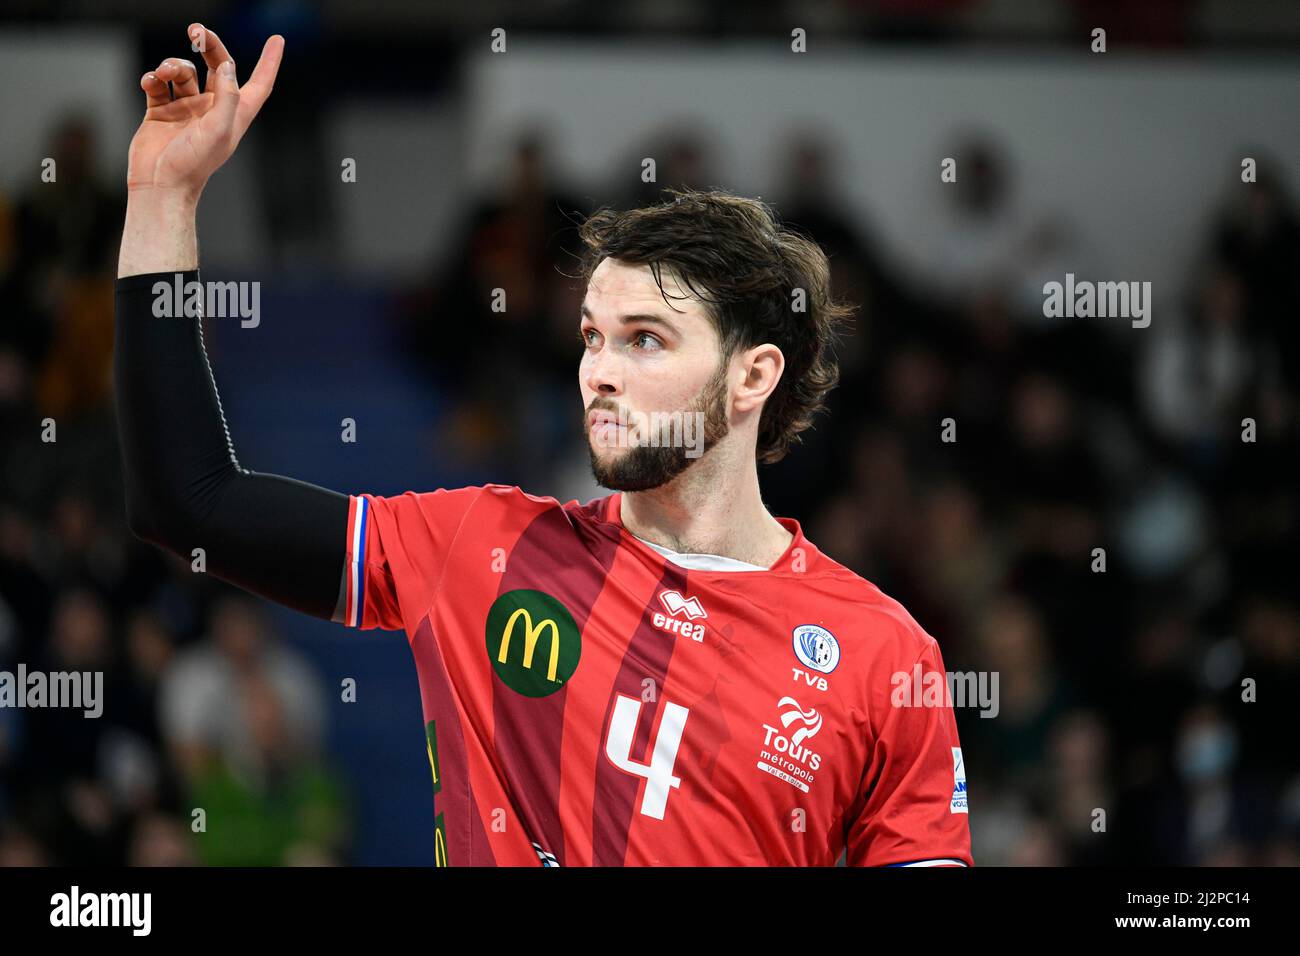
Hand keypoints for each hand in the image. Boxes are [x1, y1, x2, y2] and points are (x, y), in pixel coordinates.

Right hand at [126, 23, 283, 200]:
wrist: (159, 184)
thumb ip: (226, 96)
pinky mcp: (162, 112)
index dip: (269, 62)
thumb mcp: (218, 130)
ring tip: (164, 73)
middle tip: (195, 30)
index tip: (277, 40)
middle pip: (217, 67)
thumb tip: (227, 65)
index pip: (259, 84)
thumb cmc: (193, 164)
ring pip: (183, 72)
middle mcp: (212, 110)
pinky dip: (153, 78)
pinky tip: (150, 82)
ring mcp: (186, 109)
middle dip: (208, 46)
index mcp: (234, 115)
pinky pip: (158, 84)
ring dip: (173, 65)